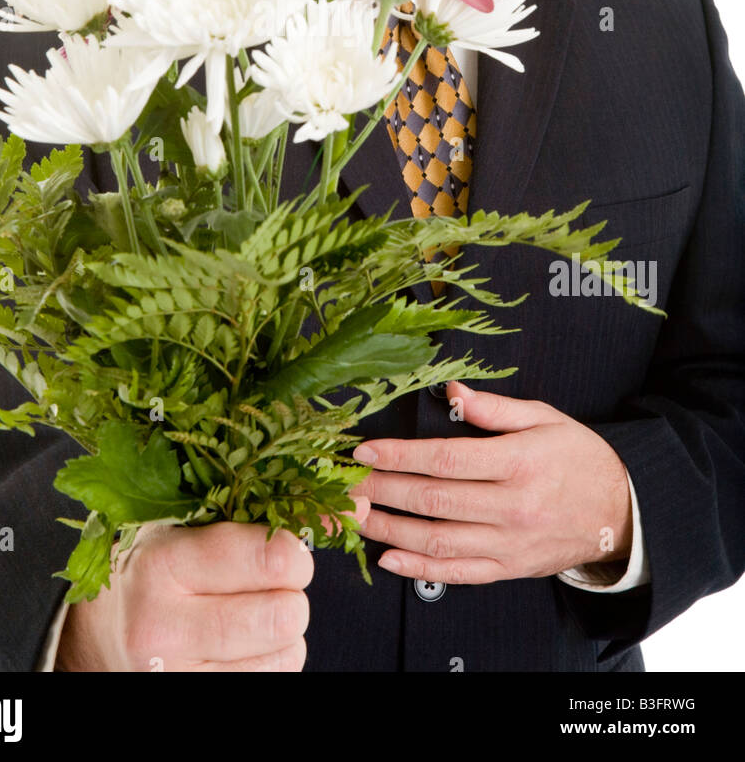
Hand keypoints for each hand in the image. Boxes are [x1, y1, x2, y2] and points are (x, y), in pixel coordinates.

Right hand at [55, 519, 328, 672]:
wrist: (106, 631)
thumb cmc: (159, 561)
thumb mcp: (194, 520)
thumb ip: (267, 508)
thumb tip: (354, 505)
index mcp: (164, 561)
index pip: (270, 557)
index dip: (293, 549)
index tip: (283, 544)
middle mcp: (165, 626)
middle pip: (286, 614)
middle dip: (290, 593)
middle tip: (268, 581)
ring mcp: (176, 676)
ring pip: (287, 655)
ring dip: (282, 632)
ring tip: (247, 611)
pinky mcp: (192, 701)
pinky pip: (273, 682)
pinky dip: (269, 661)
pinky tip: (239, 643)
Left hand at [351, 381, 632, 585]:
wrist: (621, 511)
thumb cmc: (580, 458)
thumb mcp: (545, 418)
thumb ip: (495, 408)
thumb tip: (454, 394)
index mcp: (519, 463)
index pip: (446, 459)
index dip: (400, 456)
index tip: (366, 452)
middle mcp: (512, 506)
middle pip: (434, 500)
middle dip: (383, 491)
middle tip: (347, 484)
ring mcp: (509, 542)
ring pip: (439, 540)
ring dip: (391, 530)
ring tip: (357, 517)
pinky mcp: (508, 567)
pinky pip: (458, 573)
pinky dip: (420, 569)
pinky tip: (391, 557)